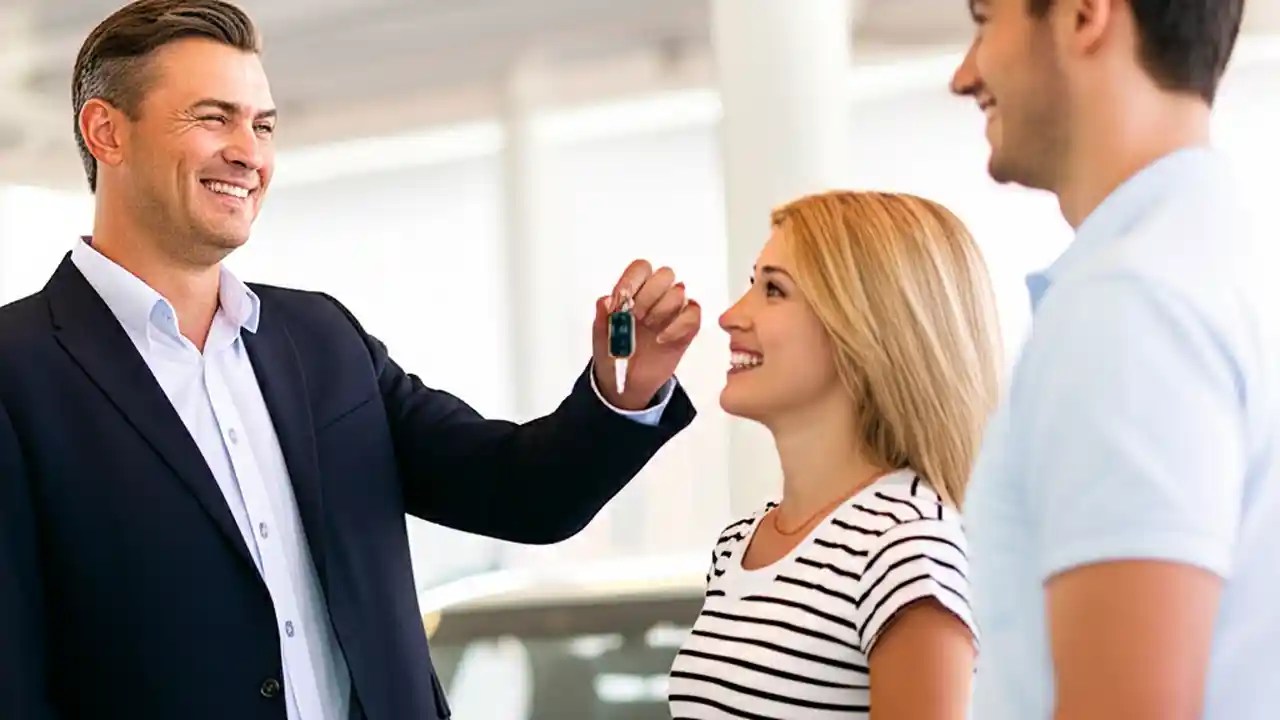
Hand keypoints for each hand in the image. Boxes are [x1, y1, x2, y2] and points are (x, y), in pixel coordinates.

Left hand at [592, 259, 700, 409]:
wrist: (627, 384)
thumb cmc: (613, 355)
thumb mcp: (601, 338)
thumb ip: (603, 318)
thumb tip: (605, 301)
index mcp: (632, 292)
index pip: (640, 269)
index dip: (634, 279)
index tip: (624, 298)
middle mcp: (654, 297)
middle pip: (664, 274)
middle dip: (650, 294)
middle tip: (638, 317)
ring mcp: (672, 312)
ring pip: (679, 291)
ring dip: (663, 310)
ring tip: (650, 330)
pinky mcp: (686, 329)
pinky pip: (693, 313)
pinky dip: (679, 325)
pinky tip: (663, 339)